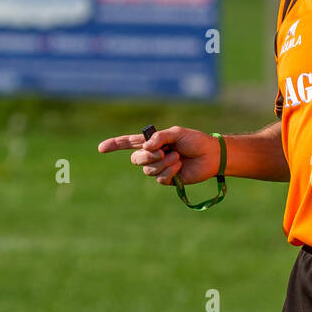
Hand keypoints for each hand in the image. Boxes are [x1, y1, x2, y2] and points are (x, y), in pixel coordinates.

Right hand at [97, 127, 219, 185]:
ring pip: (148, 170)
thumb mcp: (176, 133)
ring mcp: (159, 168)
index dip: (114, 145)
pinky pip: (159, 178)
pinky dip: (169, 171)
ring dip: (163, 163)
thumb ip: (160, 137)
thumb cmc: (195, 140)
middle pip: (135, 159)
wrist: (211, 155)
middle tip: (163, 151)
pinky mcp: (168, 179)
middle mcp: (153, 155)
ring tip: (177, 157)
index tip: (100, 148)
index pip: (128, 143)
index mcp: (152, 141)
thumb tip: (146, 147)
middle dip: (147, 156)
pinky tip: (179, 166)